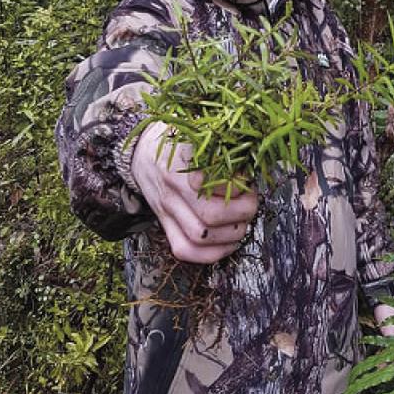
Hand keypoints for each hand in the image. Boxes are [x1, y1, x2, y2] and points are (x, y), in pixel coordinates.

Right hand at [131, 122, 257, 263]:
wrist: (142, 153)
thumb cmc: (180, 145)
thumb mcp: (200, 139)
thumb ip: (224, 152)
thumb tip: (248, 171)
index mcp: (184, 164)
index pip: (213, 182)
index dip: (238, 185)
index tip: (247, 181)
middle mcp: (173, 190)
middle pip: (211, 215)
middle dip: (241, 213)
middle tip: (250, 203)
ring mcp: (166, 211)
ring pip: (200, 237)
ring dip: (232, 234)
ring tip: (242, 221)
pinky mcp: (164, 226)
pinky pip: (186, 251)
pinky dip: (214, 253)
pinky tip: (229, 242)